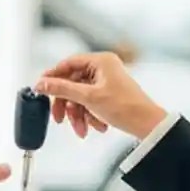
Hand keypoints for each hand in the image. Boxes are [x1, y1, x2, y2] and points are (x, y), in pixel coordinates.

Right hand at [36, 52, 166, 139]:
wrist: (147, 125)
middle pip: (73, 83)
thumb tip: (42, 84)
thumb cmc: (126, 107)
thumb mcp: (88, 98)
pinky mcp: (109, 95)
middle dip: (67, 104)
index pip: (69, 63)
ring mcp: (106, 82)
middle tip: (59, 118)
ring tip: (81, 129)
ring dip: (78, 115)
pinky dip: (89, 116)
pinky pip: (90, 103)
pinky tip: (95, 126)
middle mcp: (104, 68)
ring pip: (80, 96)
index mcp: (101, 61)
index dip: (53, 77)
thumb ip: (62, 89)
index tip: (41, 88)